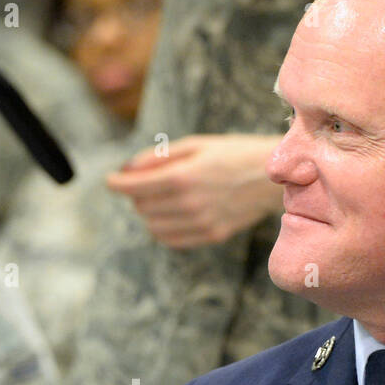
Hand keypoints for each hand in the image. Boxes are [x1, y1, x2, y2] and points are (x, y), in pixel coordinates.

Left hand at [105, 134, 283, 248]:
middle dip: (136, 194)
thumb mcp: (196, 145)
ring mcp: (201, 223)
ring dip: (148, 212)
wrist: (274, 177)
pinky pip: (172, 239)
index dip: (117, 183)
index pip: (135, 186)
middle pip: (142, 207)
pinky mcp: (211, 235)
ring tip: (158, 198)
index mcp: (184, 176)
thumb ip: (159, 156)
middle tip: (143, 183)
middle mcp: (190, 203)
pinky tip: (170, 215)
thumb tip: (128, 169)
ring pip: (154, 226)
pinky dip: (162, 228)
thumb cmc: (234, 153)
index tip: (110, 180)